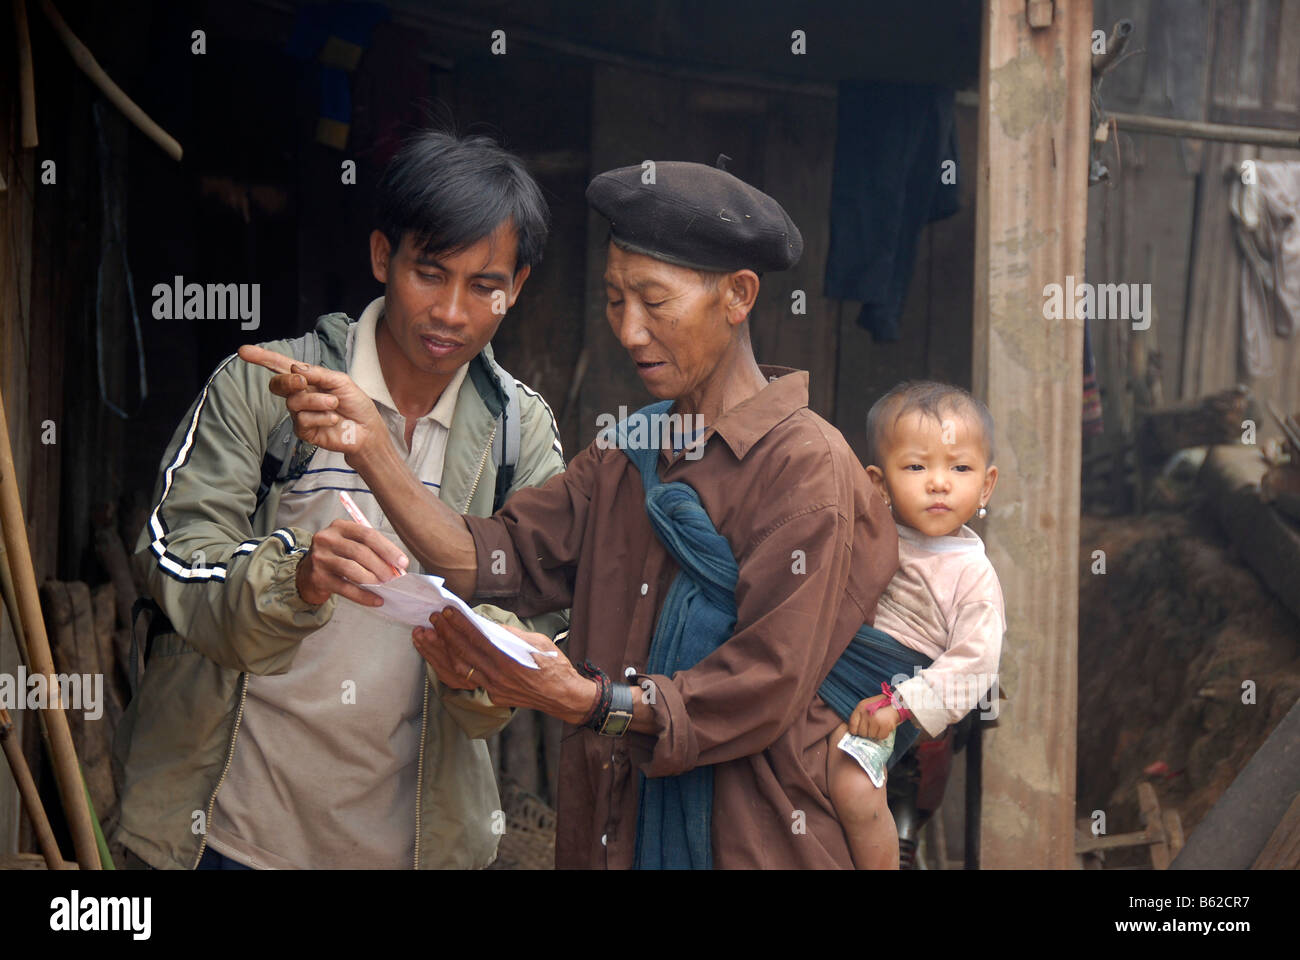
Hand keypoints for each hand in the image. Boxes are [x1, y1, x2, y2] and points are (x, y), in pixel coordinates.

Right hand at [237, 344, 385, 462]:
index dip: (262, 358)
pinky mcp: (303, 431)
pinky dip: (322, 417)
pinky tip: (333, 419)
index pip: (281, 366)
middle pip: (278, 384)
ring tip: (334, 404)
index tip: (243, 351)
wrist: (367, 430)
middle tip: (303, 382)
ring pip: (294, 402)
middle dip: (288, 381)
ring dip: (317, 401)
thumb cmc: (355, 404)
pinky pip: (304, 420)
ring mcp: (299, 414)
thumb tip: (296, 368)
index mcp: (307, 379)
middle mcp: (299, 395)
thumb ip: (319, 374)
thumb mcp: (341, 382)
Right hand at [296, 518, 408, 606]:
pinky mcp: (318, 577)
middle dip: (381, 566)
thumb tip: (397, 566)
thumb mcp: (350, 545)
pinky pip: (345, 588)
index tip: (403, 562)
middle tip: (393, 578)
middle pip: (360, 551)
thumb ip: (371, 550)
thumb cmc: (337, 557)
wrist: (308, 574)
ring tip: (384, 586)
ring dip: (372, 579)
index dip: (387, 549)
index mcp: (339, 527)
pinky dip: (363, 596)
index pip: (367, 534)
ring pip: (352, 568)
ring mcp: (320, 558)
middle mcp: (327, 539)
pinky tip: (376, 600)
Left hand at [412, 607, 599, 725]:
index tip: (446, 612)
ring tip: (428, 636)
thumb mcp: (536, 642)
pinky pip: (466, 681)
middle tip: (433, 619)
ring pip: (459, 669)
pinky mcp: (492, 695)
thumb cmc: (554, 666)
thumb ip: (510, 634)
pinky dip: (451, 668)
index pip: (476, 639)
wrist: (563, 696)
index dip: (459, 624)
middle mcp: (497, 676)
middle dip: (445, 634)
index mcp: (509, 659)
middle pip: (464, 653)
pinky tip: (440, 657)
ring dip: (441, 651)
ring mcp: (493, 688)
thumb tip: (488, 626)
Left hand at [848, 694, 900, 739]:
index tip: (858, 731)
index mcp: (861, 707)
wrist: (896, 702)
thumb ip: (858, 716)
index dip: (855, 731)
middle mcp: (867, 714)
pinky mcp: (885, 725)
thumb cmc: (879, 705)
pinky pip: (880, 737)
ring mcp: (876, 720)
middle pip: (862, 733)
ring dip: (875, 733)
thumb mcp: (866, 706)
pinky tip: (884, 728)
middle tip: (872, 727)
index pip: (852, 726)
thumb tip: (853, 731)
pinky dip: (882, 734)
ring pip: (871, 736)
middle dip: (866, 732)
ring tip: (878, 726)